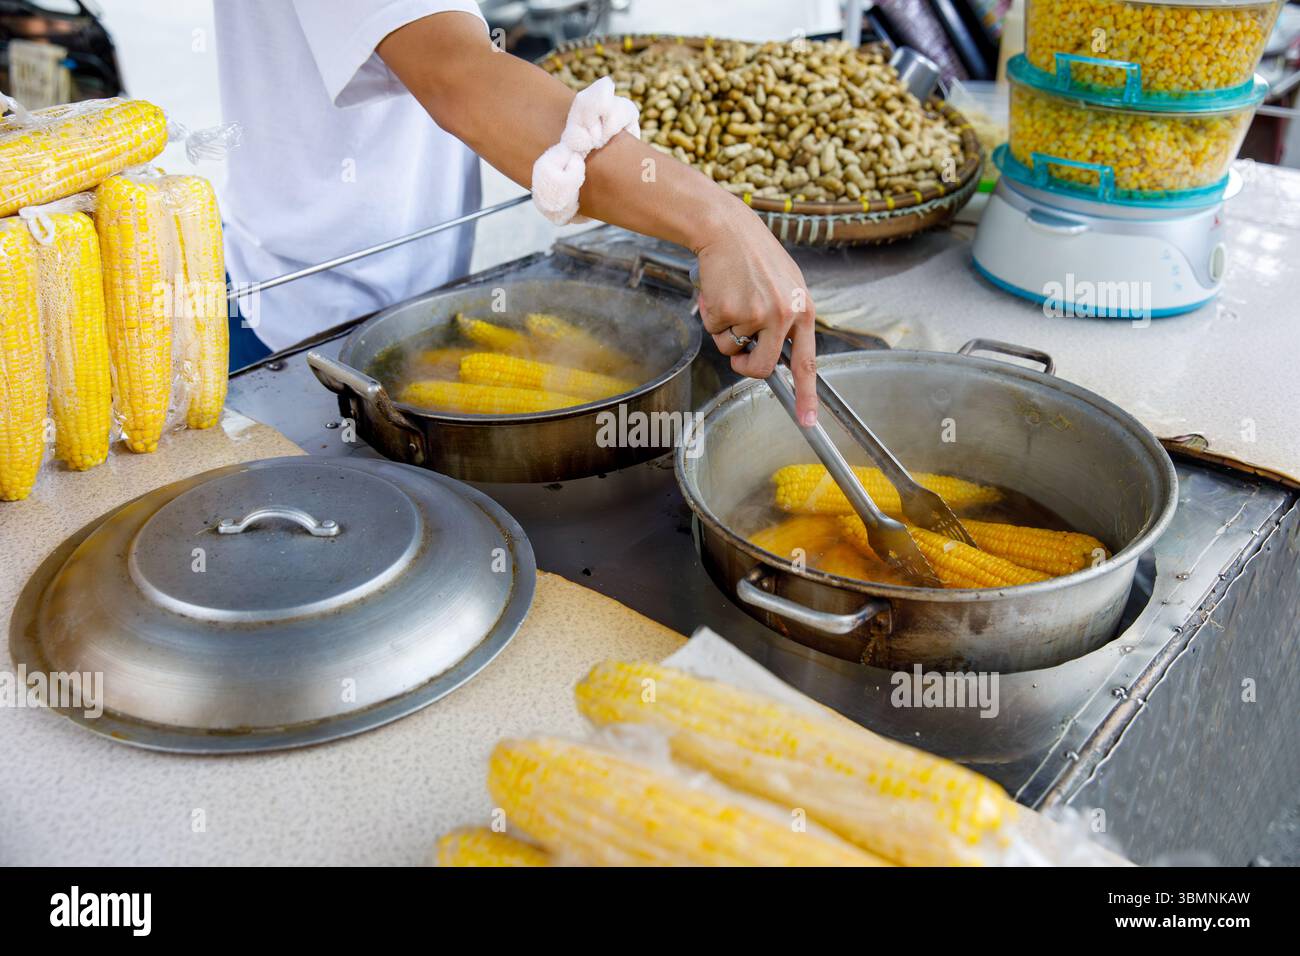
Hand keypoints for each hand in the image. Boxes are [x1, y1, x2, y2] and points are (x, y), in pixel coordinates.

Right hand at [694, 203, 817, 425]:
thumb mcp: (785, 285)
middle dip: (743, 366)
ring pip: (732, 348)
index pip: (807, 363)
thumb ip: (786, 320)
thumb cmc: (753, 258)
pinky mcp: (730, 309)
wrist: (727, 229)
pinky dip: (711, 315)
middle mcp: (783, 314)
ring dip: (724, 330)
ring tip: (730, 297)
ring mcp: (756, 313)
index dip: (807, 396)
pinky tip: (719, 291)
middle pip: (761, 367)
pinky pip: (714, 331)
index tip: (808, 422)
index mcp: (802, 310)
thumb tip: (776, 357)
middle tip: (736, 352)